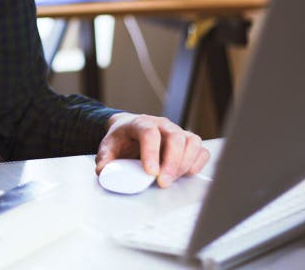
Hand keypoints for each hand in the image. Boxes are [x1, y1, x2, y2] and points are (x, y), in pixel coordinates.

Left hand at [95, 112, 209, 186]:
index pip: (149, 132)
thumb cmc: (121, 139)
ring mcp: (177, 132)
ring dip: (184, 164)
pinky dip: (197, 163)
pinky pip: (201, 150)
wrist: (130, 130)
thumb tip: (103, 172)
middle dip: (171, 162)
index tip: (150, 172)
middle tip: (162, 182)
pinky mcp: (187, 142)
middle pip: (175, 137)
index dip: (151, 152)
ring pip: (191, 142)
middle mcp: (162, 125)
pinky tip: (185, 174)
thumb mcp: (108, 147)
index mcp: (140, 122)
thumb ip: (105, 159)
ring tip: (170, 179)